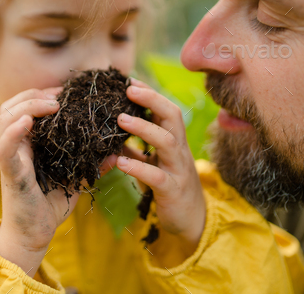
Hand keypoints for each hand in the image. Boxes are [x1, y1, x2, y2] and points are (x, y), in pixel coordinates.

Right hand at [0, 87, 81, 274]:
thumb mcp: (75, 179)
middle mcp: (16, 146)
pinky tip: (27, 122)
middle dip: (35, 94)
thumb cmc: (50, 205)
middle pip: (13, 105)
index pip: (27, 107)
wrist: (34, 236)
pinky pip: (4, 149)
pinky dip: (13, 132)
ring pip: (6, 118)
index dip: (44, 94)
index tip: (66, 91)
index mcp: (29, 143)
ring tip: (51, 104)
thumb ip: (92, 164)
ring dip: (28, 105)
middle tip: (60, 95)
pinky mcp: (10, 173)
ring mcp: (11, 158)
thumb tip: (115, 152)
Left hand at [108, 78, 205, 253]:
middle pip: (172, 117)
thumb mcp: (154, 164)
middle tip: (128, 90)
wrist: (193, 222)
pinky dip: (137, 167)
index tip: (130, 81)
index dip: (150, 94)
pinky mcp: (173, 191)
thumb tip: (110, 137)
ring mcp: (178, 170)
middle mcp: (179, 151)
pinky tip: (119, 162)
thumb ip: (136, 150)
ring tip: (120, 119)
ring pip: (167, 142)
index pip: (166, 110)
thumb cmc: (171, 188)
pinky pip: (156, 176)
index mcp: (175, 141)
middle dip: (152, 100)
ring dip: (143, 128)